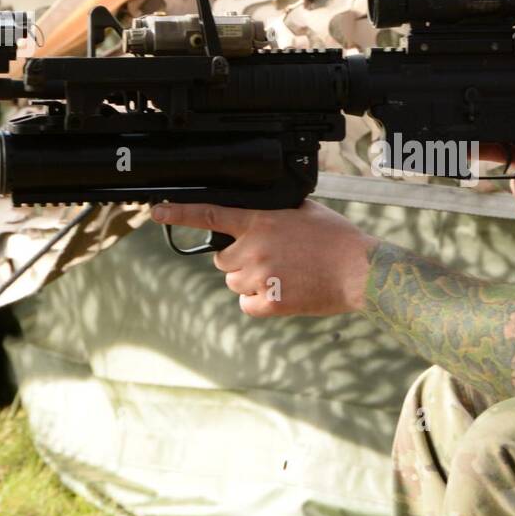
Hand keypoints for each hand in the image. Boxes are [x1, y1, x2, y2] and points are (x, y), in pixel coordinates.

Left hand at [150, 200, 378, 317]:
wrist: (358, 270)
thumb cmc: (337, 239)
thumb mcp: (305, 211)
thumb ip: (275, 212)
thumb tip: (260, 214)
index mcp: (261, 221)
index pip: (210, 214)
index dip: (179, 213)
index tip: (156, 211)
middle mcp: (254, 248)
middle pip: (221, 260)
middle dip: (239, 260)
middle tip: (268, 259)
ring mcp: (259, 276)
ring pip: (234, 283)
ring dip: (250, 281)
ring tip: (282, 276)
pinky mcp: (269, 302)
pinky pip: (247, 304)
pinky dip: (260, 302)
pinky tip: (284, 292)